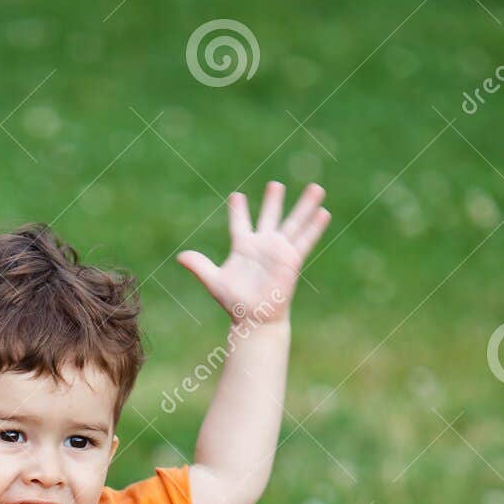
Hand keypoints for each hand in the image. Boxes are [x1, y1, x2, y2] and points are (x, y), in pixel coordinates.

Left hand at [177, 184, 330, 325]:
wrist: (254, 318)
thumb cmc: (235, 303)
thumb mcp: (214, 281)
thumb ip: (199, 266)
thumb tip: (180, 257)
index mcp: (243, 247)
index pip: (240, 223)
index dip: (238, 211)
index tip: (236, 196)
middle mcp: (263, 246)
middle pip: (270, 217)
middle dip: (273, 201)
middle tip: (275, 185)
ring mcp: (279, 251)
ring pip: (294, 223)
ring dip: (305, 206)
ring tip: (316, 187)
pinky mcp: (291, 259)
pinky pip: (304, 240)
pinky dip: (314, 227)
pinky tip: (323, 212)